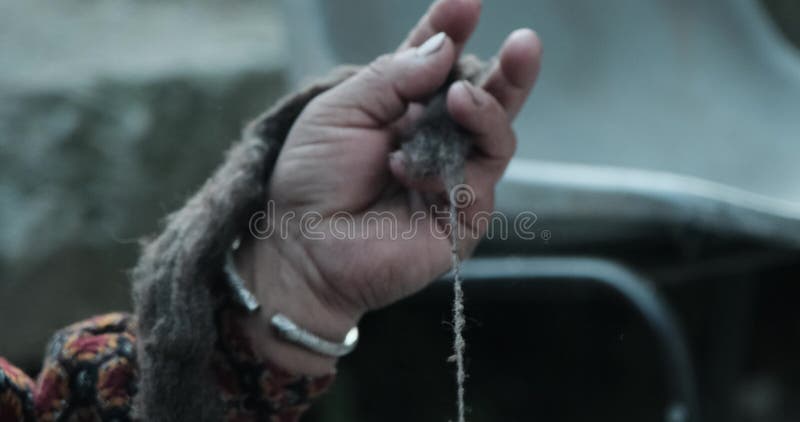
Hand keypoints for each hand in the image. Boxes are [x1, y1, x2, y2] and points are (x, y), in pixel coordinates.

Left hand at [237, 0, 541, 374]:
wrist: (299, 246)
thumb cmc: (310, 178)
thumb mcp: (340, 111)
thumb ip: (392, 78)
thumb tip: (444, 47)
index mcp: (404, 108)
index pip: (438, 63)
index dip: (453, 32)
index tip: (466, 2)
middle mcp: (435, 140)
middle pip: (487, 99)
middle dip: (510, 70)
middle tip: (524, 43)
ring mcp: (453, 179)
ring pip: (497, 137)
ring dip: (485, 110)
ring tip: (460, 97)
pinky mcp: (461, 219)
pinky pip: (479, 182)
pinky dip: (449, 169)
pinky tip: (408, 168)